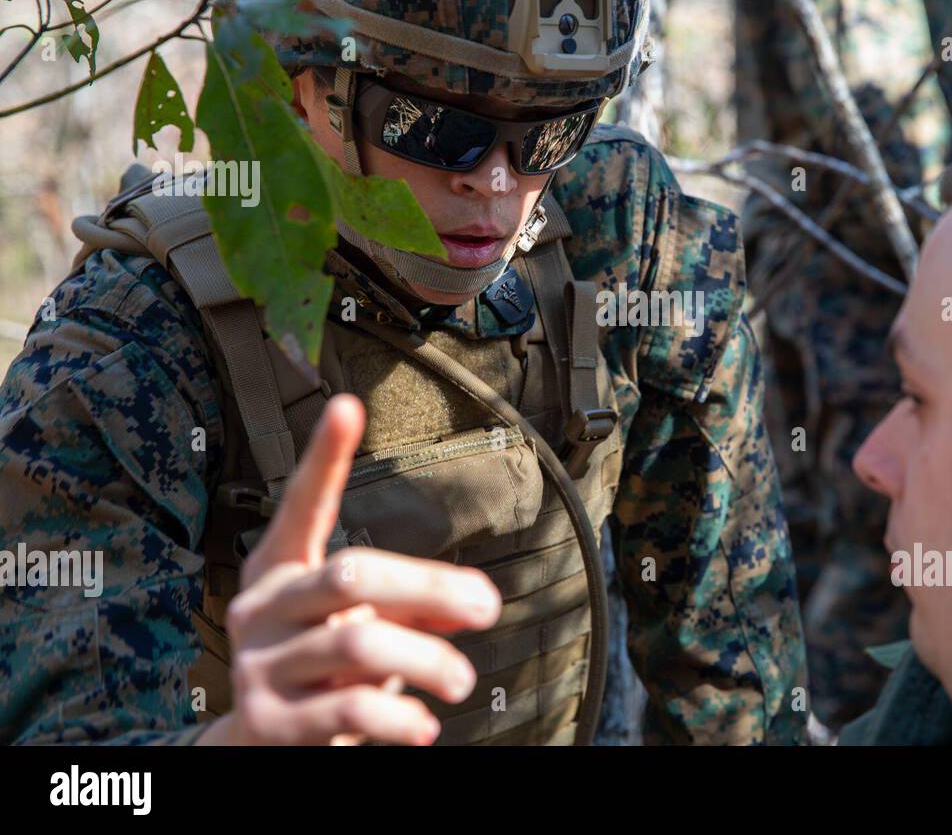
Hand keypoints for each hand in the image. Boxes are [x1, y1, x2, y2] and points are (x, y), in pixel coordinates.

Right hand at [197, 394, 501, 744]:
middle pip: (353, 573)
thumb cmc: (323, 671)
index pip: (302, 505)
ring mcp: (259, 665)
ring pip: (361, 641)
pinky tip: (423, 726)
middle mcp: (261, 608)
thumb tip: (473, 602)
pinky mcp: (270, 722)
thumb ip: (408, 604)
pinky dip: (400, 716)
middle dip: (432, 587)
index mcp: (280, 569)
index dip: (323, 457)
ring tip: (462, 681)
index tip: (347, 405)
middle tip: (487, 609)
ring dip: (430, 660)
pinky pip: (351, 708)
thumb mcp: (361, 625)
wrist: (261, 751)